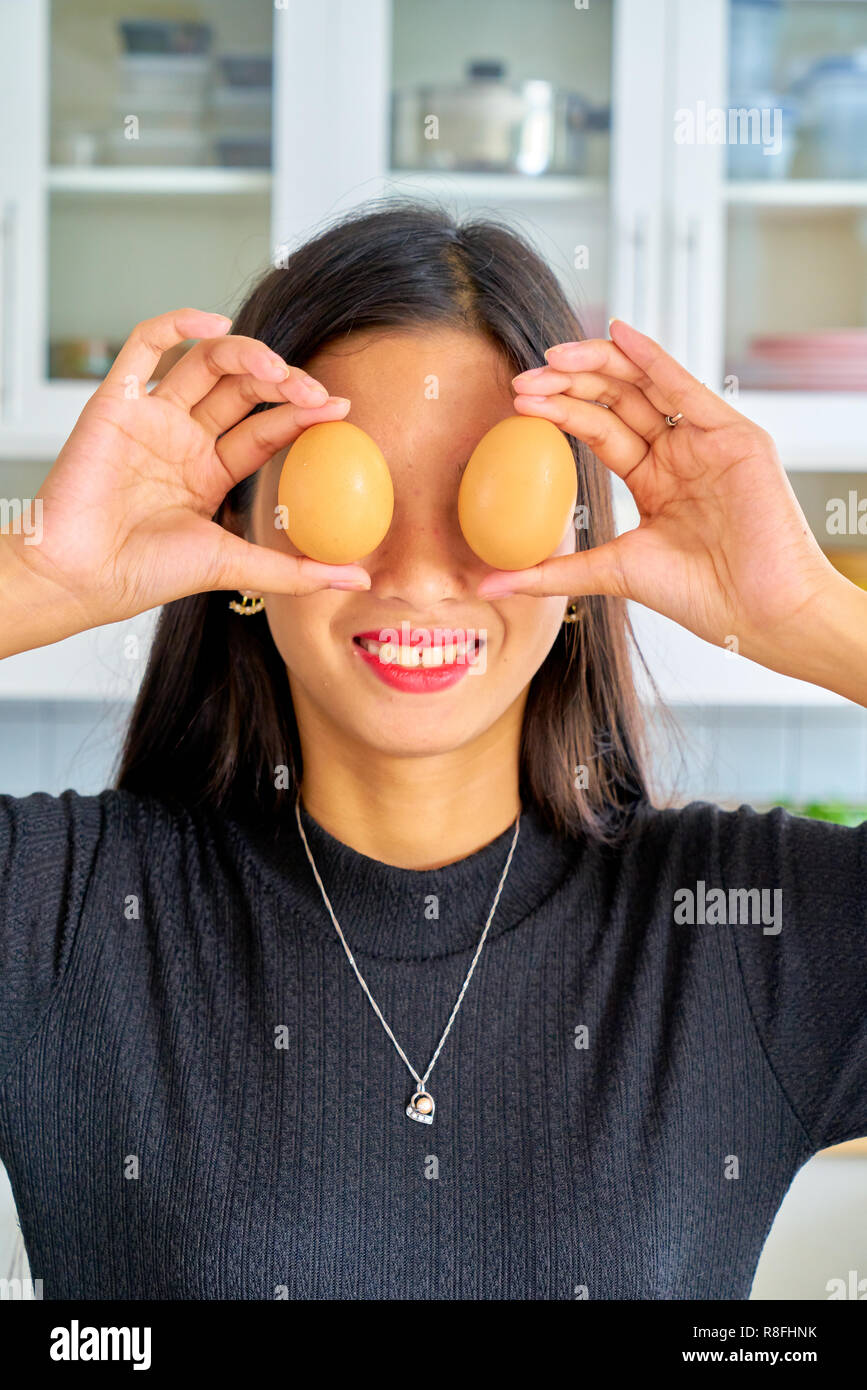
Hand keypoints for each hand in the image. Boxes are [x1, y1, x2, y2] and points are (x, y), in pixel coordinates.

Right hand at [18, 308, 369, 630]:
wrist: (82, 576)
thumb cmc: (145, 575)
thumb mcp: (235, 566)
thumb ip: (296, 572)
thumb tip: (359, 580)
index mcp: (208, 473)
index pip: (264, 430)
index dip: (302, 414)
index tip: (340, 408)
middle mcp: (181, 440)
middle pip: (241, 391)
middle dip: (283, 383)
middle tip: (314, 391)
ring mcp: (150, 418)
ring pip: (204, 363)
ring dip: (247, 355)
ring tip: (278, 370)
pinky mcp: (116, 401)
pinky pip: (145, 345)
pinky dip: (178, 324)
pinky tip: (217, 326)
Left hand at [480, 317, 840, 676]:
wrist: (758, 612)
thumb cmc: (700, 597)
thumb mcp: (612, 573)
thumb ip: (552, 573)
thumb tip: (488, 585)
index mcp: (656, 480)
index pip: (601, 430)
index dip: (560, 412)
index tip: (517, 402)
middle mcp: (681, 454)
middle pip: (619, 401)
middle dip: (569, 385)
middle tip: (524, 379)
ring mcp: (708, 441)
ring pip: (646, 385)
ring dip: (598, 365)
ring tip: (553, 357)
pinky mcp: (734, 436)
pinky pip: (686, 387)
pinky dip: (652, 358)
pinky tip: (618, 334)